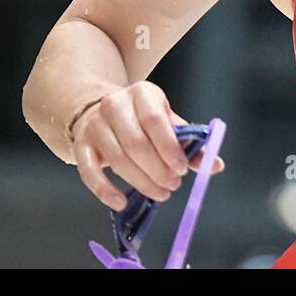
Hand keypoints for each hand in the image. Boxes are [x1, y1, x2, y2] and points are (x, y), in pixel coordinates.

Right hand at [71, 81, 224, 211]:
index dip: (169, 147)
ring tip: (159, 192)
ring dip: (140, 181)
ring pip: (117, 159)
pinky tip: (121, 202)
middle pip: (135, 143)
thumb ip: (190, 142)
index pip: (154, 120)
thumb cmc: (142, 118)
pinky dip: (105, 191)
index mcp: (142, 93)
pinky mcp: (80, 145)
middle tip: (172, 186)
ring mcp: (94, 125)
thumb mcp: (167, 121)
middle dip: (157, 169)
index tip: (182, 169)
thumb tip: (215, 165)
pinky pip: (89, 172)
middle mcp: (114, 104)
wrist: (101, 111)